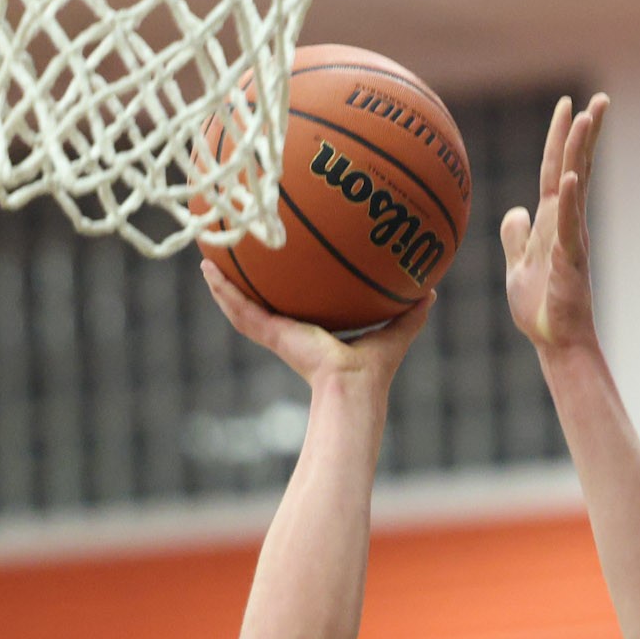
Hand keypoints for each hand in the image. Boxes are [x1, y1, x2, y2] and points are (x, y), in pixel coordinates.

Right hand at [200, 260, 432, 392]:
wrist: (353, 385)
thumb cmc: (374, 368)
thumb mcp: (396, 328)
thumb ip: (411, 311)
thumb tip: (432, 289)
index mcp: (316, 332)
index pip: (298, 306)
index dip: (290, 288)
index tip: (283, 266)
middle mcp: (292, 332)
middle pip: (264, 302)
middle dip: (250, 281)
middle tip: (237, 253)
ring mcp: (276, 333)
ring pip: (242, 304)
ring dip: (224, 282)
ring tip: (207, 257)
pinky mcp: (269, 334)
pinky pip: (240, 309)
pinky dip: (223, 290)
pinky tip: (207, 269)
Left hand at [500, 93, 607, 353]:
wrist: (554, 341)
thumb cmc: (540, 308)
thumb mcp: (517, 264)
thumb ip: (515, 236)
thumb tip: (515, 210)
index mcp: (550, 220)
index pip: (554, 168)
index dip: (560, 136)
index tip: (568, 105)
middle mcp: (565, 222)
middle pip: (574, 167)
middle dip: (584, 132)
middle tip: (599, 100)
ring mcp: (571, 238)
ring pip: (576, 186)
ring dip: (580, 152)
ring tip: (588, 118)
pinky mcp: (571, 259)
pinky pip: (568, 225)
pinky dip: (568, 201)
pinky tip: (569, 178)